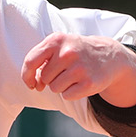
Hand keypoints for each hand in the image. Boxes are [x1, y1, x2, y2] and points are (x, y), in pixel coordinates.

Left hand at [20, 33, 135, 104]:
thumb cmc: (76, 52)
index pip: (30, 61)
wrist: (108, 55)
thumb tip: (34, 83)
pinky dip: (71, 92)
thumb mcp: (58, 46)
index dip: (27, 76)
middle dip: (51, 79)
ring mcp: (79, 68)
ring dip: (61, 86)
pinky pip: (67, 96)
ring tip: (73, 75)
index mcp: (56, 40)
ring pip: (54, 88)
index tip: (31, 83)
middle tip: (65, 71)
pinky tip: (80, 82)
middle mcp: (68, 52)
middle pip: (44, 78)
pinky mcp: (89, 83)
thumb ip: (40, 60)